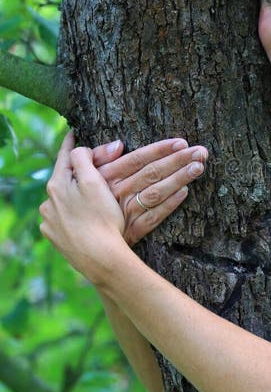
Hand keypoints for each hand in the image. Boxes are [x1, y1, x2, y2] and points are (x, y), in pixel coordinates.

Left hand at [40, 132, 127, 280]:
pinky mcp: (56, 239)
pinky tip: (84, 221)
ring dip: (73, 197)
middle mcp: (48, 202)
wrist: (101, 258)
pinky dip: (72, 216)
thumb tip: (79, 149)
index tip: (73, 132)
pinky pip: (63, 220)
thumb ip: (83, 159)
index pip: (64, 156)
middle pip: (63, 179)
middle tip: (91, 169)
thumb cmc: (102, 217)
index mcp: (57, 185)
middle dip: (74, 173)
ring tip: (90, 200)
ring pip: (62, 201)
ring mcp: (50, 222)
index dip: (70, 143)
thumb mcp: (94, 181)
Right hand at [90, 136, 207, 245]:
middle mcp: (118, 193)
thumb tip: (120, 144)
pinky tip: (184, 193)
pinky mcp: (132, 231)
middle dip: (177, 160)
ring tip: (198, 167)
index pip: (137, 159)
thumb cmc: (84, 202)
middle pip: (151, 173)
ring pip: (156, 192)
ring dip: (178, 179)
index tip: (181, 142)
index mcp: (106, 177)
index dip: (160, 149)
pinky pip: (153, 217)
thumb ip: (100, 157)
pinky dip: (169, 205)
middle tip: (201, 152)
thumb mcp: (86, 177)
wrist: (81, 239)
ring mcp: (126, 212)